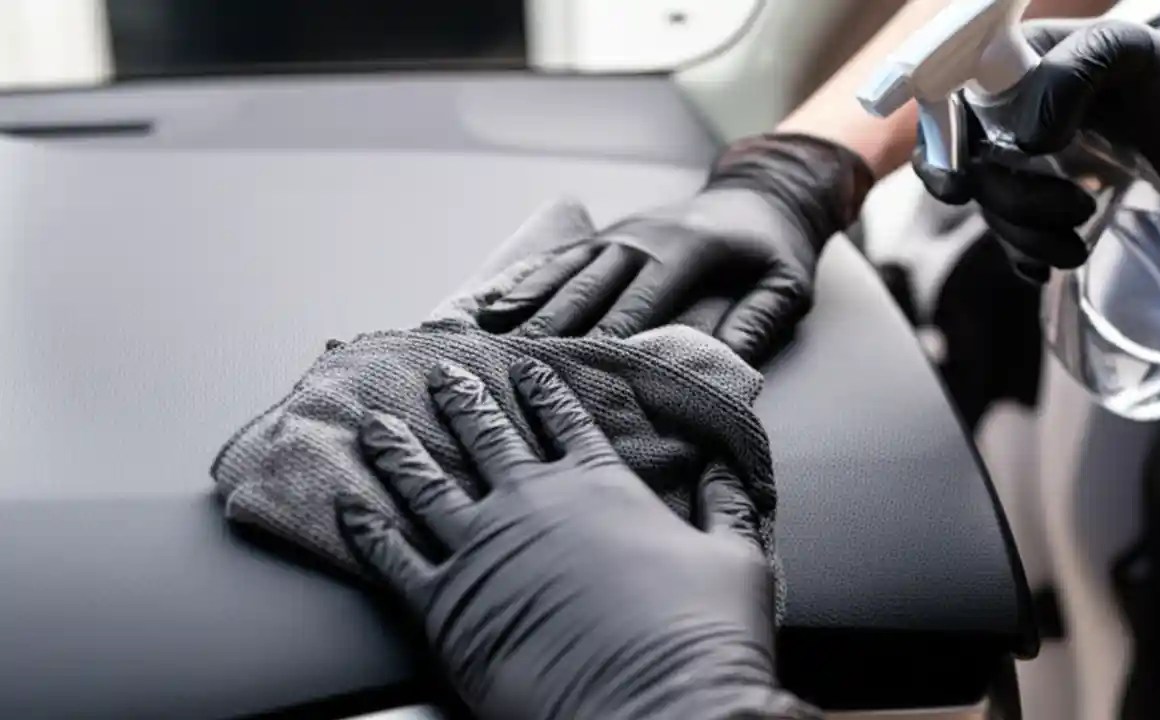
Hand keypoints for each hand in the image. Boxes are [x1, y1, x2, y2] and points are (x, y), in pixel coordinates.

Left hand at [335, 359, 813, 719]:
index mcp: (600, 486)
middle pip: (488, 435)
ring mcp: (484, 549)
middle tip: (442, 373)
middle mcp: (534, 502)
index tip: (523, 366)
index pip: (564, 420)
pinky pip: (392, 556)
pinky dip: (365, 527)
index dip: (542, 389)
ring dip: (399, 449)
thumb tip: (726, 470)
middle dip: (462, 399)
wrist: (655, 706)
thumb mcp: (735, 558)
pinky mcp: (446, 604)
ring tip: (376, 423)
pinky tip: (347, 506)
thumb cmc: (701, 636)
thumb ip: (726, 507)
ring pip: (426, 483)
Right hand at [477, 134, 873, 362]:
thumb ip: (760, 321)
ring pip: (568, 270)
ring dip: (530, 303)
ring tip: (492, 334)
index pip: (643, 297)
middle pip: (593, 285)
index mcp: (689, 249)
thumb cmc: (777, 249)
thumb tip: (731, 364)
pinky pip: (561, 259)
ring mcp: (621, 232)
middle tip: (520, 360)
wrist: (764, 190)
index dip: (610, 331)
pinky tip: (494, 307)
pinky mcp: (607, 235)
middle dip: (556, 322)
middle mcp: (645, 237)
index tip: (578, 362)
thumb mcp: (788, 285)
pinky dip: (527, 283)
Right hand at [914, 20, 1159, 281]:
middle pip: (968, 173)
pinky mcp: (1031, 208)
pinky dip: (1026, 258)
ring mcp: (1011, 168)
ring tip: (1079, 244)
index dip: (940, 154)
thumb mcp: (1123, 51)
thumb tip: (1028, 138)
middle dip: (1014, 203)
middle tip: (1077, 208)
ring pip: (990, 212)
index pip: (944, 115)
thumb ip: (1073, 73)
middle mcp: (995, 123)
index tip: (959, 188)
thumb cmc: (1158, 80)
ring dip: (1027, 237)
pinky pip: (1009, 241)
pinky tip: (1049, 264)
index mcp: (1001, 75)